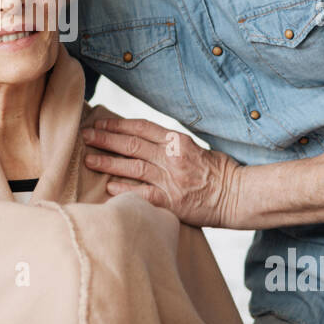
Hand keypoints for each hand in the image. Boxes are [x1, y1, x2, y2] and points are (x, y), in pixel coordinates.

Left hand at [81, 117, 242, 227]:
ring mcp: (170, 180)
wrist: (237, 196)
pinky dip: (124, 190)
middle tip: (86, 136)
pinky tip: (109, 187)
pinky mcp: (171, 201)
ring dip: (108, 163)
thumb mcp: (197, 149)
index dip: (117, 124)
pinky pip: (142, 194)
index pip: (141, 127)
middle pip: (131, 144)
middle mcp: (171, 157)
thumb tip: (147, 140)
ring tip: (89, 160)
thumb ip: (172, 145)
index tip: (100, 122)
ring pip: (132, 167)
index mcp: (177, 141)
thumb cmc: (219, 173)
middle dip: (105, 139)